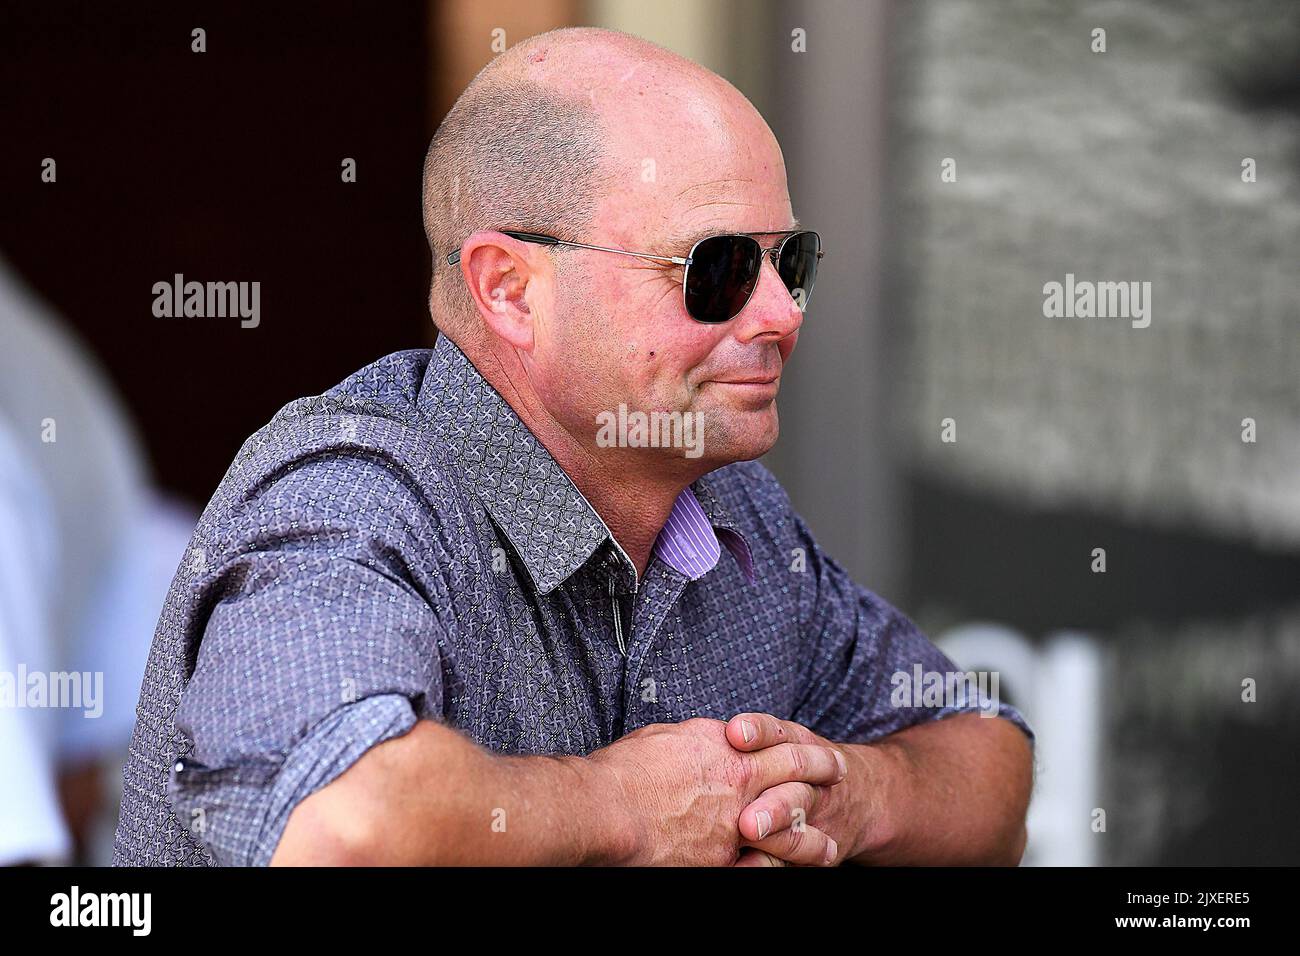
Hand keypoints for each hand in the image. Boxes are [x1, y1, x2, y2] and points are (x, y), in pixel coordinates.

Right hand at [589, 716, 847, 865]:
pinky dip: (774, 871)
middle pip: (794, 771)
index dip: (802, 748)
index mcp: (721, 746)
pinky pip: (758, 865)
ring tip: (829, 847)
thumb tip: (708, 744)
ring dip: (812, 835)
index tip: (817, 751)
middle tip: (840, 772)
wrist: (605, 808)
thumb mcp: (664, 739)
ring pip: (788, 825)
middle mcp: (737, 777)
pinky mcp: (722, 856)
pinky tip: (785, 876)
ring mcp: (734, 819)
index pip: (775, 743)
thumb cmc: (622, 773)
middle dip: (821, 770)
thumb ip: (696, 744)